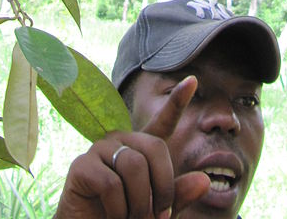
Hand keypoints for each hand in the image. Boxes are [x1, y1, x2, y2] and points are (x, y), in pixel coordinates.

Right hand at [54, 75, 209, 218]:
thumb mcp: (157, 211)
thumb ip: (178, 195)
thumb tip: (205, 180)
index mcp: (141, 150)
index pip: (162, 123)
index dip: (177, 102)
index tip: (193, 80)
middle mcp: (121, 142)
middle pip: (155, 149)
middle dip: (162, 189)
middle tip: (156, 217)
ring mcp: (100, 151)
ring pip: (134, 166)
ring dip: (139, 204)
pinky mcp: (81, 166)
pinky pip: (111, 183)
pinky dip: (118, 209)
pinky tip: (111, 217)